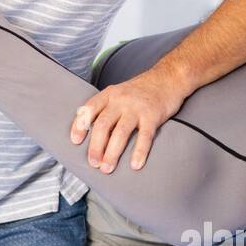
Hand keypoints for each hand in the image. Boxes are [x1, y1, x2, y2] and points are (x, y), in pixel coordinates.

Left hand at [70, 68, 185, 171]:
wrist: (169, 78)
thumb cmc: (142, 90)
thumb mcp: (120, 93)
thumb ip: (106, 108)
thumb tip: (92, 131)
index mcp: (109, 94)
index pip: (89, 109)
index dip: (80, 125)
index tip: (76, 141)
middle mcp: (121, 100)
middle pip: (103, 125)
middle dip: (96, 147)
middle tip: (93, 163)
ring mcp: (137, 108)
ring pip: (120, 133)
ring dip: (112, 153)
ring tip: (107, 168)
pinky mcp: (153, 116)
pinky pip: (144, 136)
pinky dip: (139, 152)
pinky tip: (135, 165)